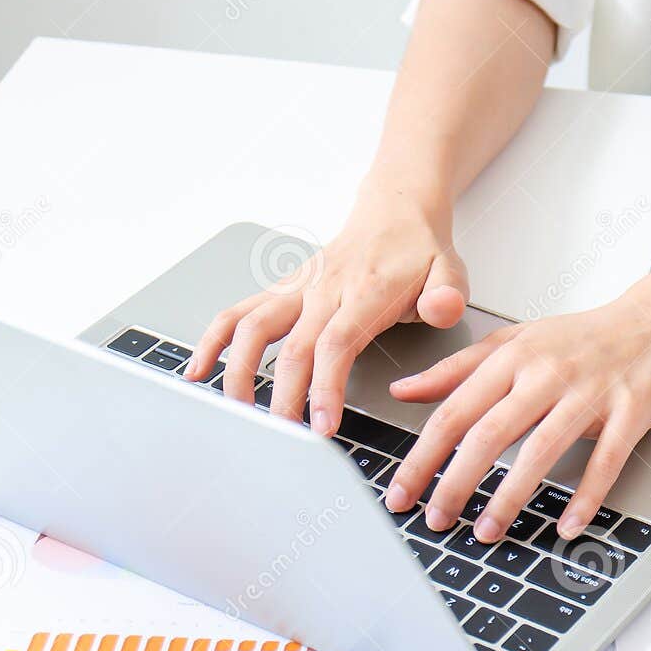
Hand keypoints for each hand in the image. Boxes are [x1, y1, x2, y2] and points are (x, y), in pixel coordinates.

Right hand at [184, 182, 469, 434]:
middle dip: (283, 397)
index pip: (336, 343)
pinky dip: (213, 341)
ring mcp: (297, 289)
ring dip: (238, 372)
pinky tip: (199, 371)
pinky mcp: (282, 290)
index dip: (325, 386)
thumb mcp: (451, 269)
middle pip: (291, 347)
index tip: (322, 425)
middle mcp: (323, 289)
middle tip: (285, 439)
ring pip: (251, 328)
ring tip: (236, 413)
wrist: (395, 211)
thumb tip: (441, 308)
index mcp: (365, 291)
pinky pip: (238, 313)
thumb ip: (447, 294)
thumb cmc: (420, 249)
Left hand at [382, 291, 650, 540]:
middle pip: (489, 434)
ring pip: (541, 450)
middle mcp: (547, 373)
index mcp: (513, 357)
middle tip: (436, 519)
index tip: (401, 492)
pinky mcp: (629, 413)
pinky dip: (586, 497)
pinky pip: (606, 461)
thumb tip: (404, 391)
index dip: (422, 456)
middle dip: (456, 482)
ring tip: (486, 531)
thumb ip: (458, 368)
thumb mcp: (514, 341)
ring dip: (510, 497)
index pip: (455, 411)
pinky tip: (566, 525)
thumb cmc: (583, 337)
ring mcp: (590, 394)